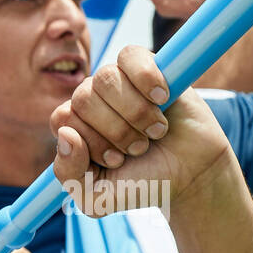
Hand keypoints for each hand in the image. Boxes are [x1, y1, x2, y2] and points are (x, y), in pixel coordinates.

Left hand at [50, 46, 232, 212]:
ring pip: (105, 78)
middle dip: (114, 130)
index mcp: (74, 128)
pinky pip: (130, 55)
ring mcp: (119, 83)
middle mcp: (92, 102)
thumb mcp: (95, 197)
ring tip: (154, 132)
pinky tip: (162, 98)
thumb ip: (68, 174)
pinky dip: (145, 78)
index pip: (62, 119)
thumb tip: (66, 134)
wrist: (190, 174)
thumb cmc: (140, 185)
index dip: (89, 140)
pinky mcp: (148, 68)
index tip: (116, 160)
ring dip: (133, 112)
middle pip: (83, 98)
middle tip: (139, 148)